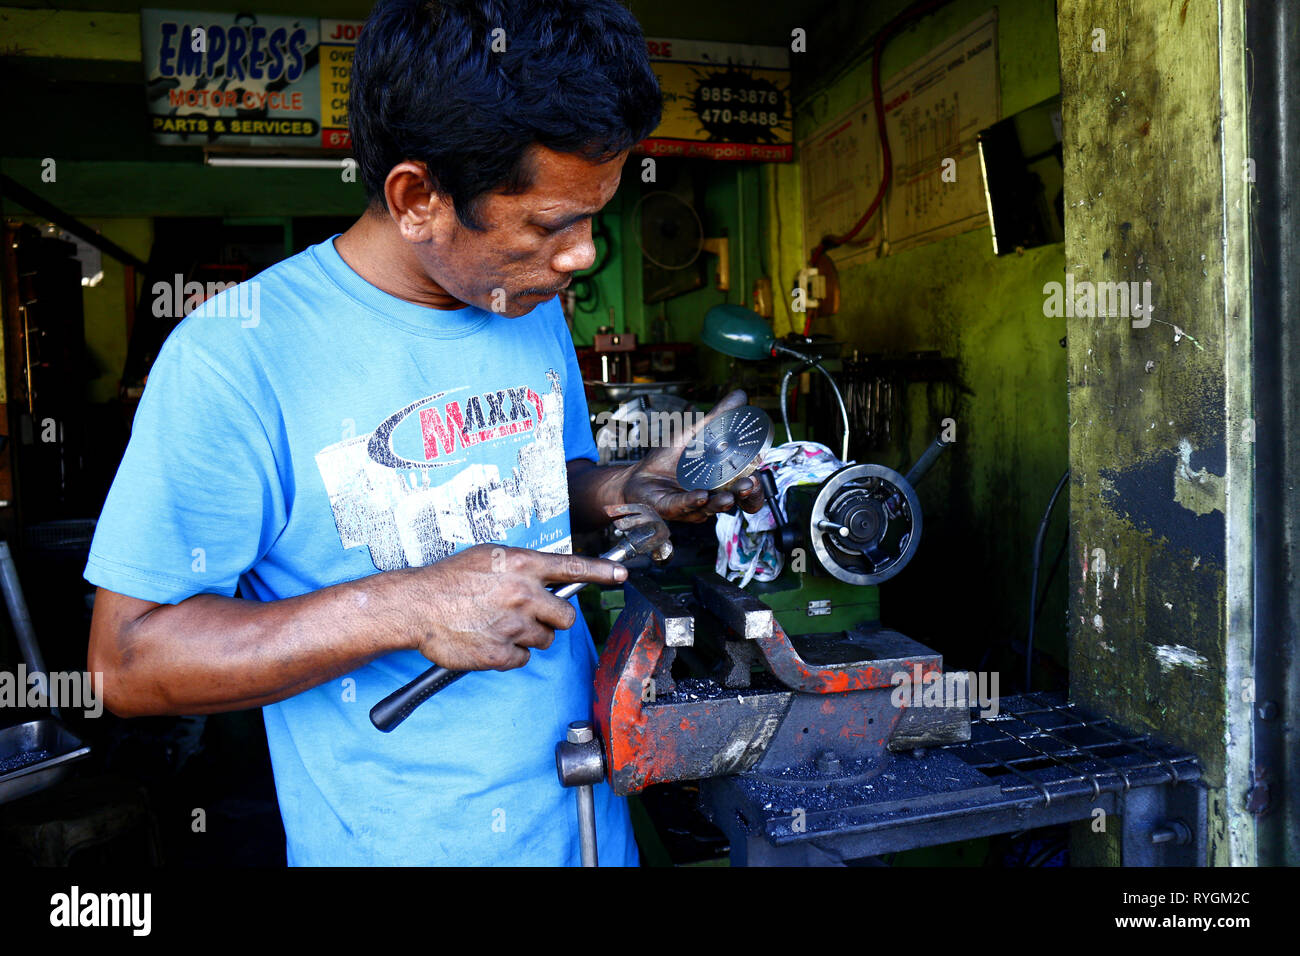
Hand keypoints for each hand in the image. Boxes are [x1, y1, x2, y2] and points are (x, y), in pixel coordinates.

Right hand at [410, 543, 626, 670]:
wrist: (415, 605)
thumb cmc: (449, 580)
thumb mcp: (488, 558)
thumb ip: (521, 568)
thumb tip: (545, 579)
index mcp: (522, 565)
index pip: (573, 567)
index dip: (602, 572)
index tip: (622, 575)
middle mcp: (523, 593)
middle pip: (565, 617)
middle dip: (552, 620)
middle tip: (527, 616)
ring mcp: (512, 625)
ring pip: (544, 640)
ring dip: (527, 637)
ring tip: (497, 626)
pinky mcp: (500, 653)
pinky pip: (522, 660)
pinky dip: (508, 655)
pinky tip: (488, 641)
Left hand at [623, 389, 767, 522]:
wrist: (638, 475)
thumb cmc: (668, 459)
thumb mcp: (694, 433)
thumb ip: (718, 417)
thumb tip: (740, 396)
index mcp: (721, 479)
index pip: (746, 486)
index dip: (756, 484)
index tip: (758, 471)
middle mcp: (712, 495)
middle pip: (736, 499)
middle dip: (745, 493)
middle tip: (749, 484)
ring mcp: (694, 505)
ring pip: (713, 507)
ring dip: (722, 502)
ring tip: (728, 497)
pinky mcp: (673, 508)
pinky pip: (686, 507)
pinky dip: (693, 501)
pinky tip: (700, 495)